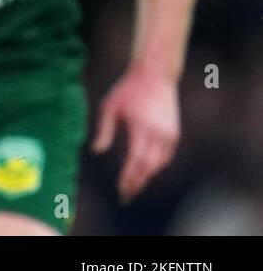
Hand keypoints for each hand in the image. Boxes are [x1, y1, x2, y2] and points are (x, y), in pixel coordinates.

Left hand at [92, 66, 180, 202]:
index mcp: (141, 128)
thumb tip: (96, 151)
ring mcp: (169, 135)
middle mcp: (159, 134)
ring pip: (159, 164)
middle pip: (149, 168)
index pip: (136, 161)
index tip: (120, 190)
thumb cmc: (128, 90)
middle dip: (137, 183)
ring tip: (132, 186)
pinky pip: (166, 157)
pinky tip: (145, 171)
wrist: (155, 74)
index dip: (129, 179)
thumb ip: (103, 130)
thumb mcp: (109, 106)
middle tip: (125, 195)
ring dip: (146, 177)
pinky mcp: (174, 133)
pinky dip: (156, 167)